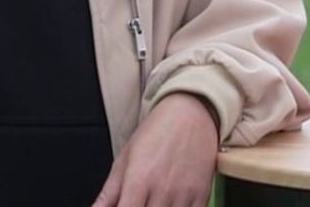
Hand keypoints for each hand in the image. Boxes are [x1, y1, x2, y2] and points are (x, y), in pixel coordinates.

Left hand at [93, 93, 218, 206]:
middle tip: (137, 201)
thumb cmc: (156, 132)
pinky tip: (169, 202)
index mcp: (138, 180)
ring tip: (153, 199)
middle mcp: (162, 189)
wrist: (190, 112)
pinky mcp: (201, 195)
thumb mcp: (124, 159)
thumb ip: (108, 193)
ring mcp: (184, 194)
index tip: (123, 206)